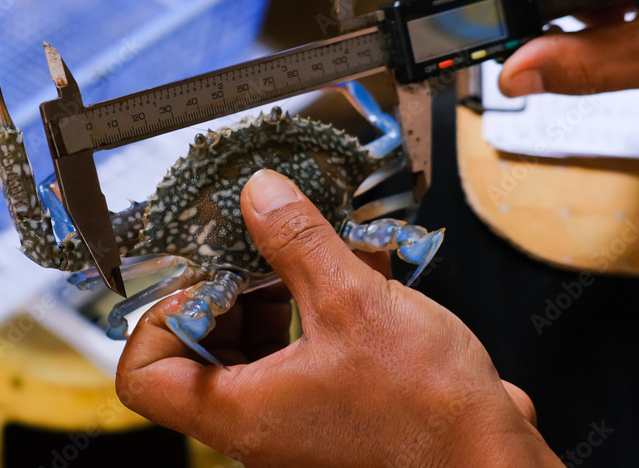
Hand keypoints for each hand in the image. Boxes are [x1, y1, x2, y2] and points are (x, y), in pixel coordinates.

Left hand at [116, 169, 559, 466]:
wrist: (493, 463)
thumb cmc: (427, 413)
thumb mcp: (353, 303)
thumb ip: (297, 242)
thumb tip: (259, 196)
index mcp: (239, 413)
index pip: (145, 376)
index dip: (161, 316)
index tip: (204, 272)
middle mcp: (258, 425)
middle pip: (202, 350)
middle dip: (231, 287)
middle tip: (261, 246)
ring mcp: (295, 420)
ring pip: (258, 346)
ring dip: (279, 289)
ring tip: (314, 248)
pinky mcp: (333, 408)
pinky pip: (303, 351)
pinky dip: (317, 306)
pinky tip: (359, 266)